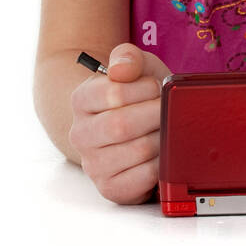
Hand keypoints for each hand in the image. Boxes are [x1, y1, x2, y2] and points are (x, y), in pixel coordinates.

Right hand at [69, 43, 172, 205]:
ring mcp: (93, 164)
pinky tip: (159, 153)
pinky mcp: (110, 188)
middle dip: (155, 114)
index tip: (155, 87)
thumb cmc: (137, 95)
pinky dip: (161, 163)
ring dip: (161, 138)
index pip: (114, 92)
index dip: (146, 88)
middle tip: (165, 109)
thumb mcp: (137, 68)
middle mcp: (80, 134)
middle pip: (123, 125)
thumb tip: (120, 68)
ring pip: (138, 151)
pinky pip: (143, 178)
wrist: (133, 128)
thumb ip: (128, 57)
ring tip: (163, 129)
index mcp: (81, 100)